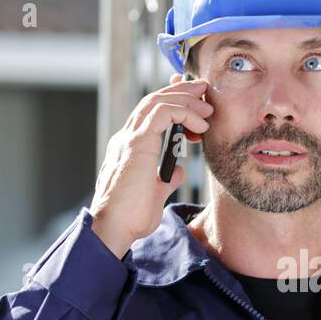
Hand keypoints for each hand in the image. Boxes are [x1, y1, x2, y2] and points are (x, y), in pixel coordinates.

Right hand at [90, 73, 212, 257]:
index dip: (172, 101)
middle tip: (203, 89)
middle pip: (153, 101)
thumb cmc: (131, 218)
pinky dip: (184, 112)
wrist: (113, 229)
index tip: (195, 102)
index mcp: (129, 148)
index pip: (150, 114)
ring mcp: (129, 139)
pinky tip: (199, 126)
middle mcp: (126, 139)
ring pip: (157, 102)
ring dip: (185, 99)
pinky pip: (162, 113)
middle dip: (181, 91)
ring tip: (207, 108)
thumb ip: (166, 179)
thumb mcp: (156, 194)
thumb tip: (180, 170)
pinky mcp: (136, 144)